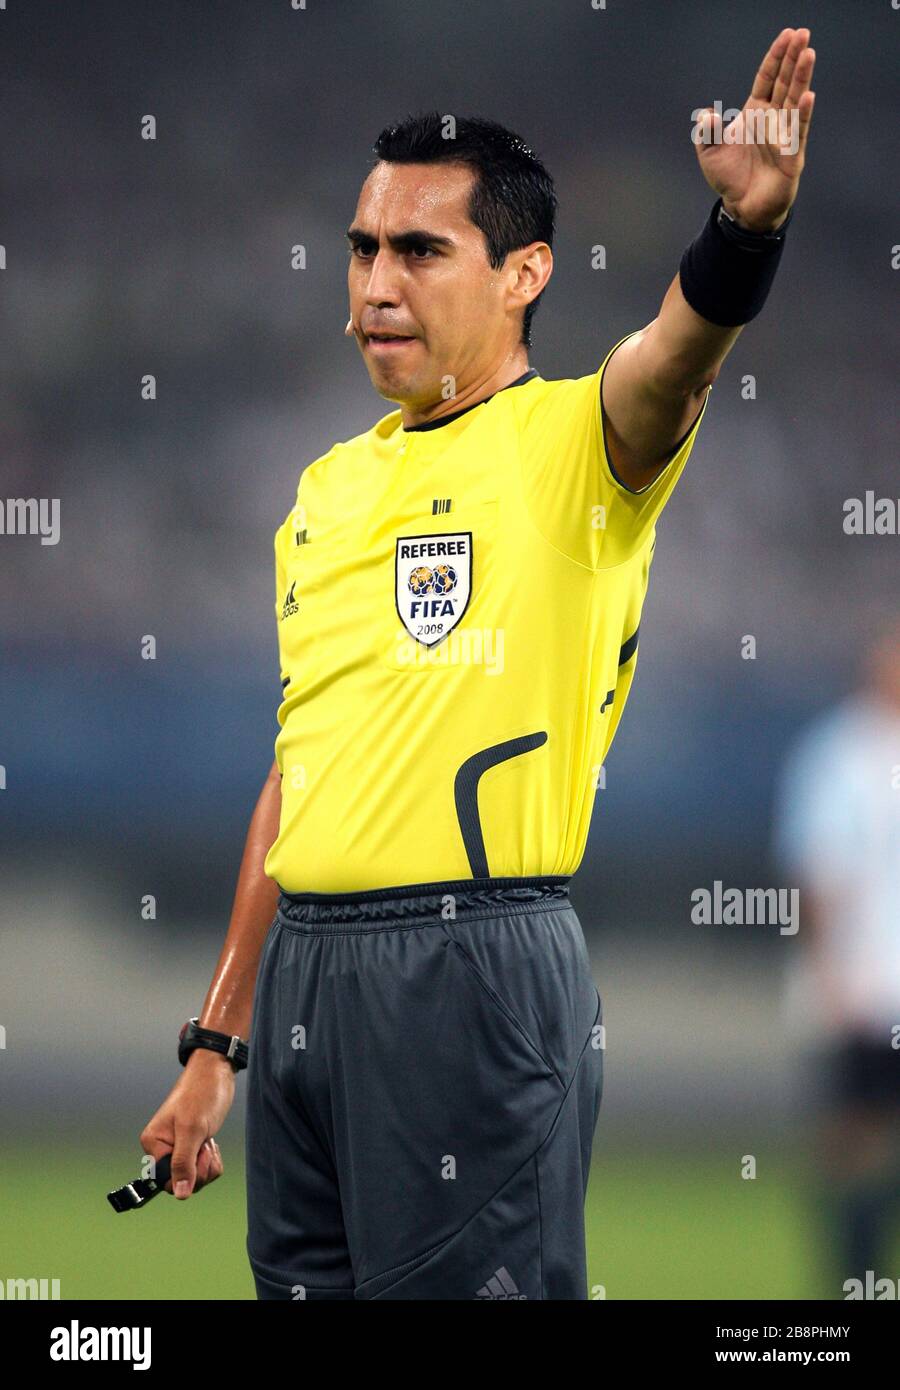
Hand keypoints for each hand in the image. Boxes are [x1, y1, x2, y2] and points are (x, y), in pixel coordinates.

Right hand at [139, 1049, 234, 1199]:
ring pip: (195, 1177)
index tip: (197, 1154)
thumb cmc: (202, 1093)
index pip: (165, 1181)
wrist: (217, 1072)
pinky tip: (211, 1141)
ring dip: (207, 1162)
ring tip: (207, 1138)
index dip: (185, 1175)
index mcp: (153, 1144)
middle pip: (181, 1182)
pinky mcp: (193, 1147)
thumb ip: (184, 1163)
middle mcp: (162, 1148)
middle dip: (200, 1168)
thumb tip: (180, 1194)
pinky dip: (212, 1158)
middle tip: (204, 1143)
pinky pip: (203, 1168)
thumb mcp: (193, 1130)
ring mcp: (178, 1148)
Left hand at [694, 27, 815, 232]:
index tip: (787, 35)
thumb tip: (706, 114)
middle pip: (785, 82)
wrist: (742, 208)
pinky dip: (803, 113)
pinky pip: (798, 131)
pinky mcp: (792, 155)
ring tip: (809, 53)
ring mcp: (785, 134)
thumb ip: (705, 132)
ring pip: (795, 100)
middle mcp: (773, 119)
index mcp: (756, 112)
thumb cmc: (730, 178)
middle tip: (803, 33)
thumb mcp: (709, 153)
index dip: (776, 57)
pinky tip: (808, 95)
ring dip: (802, 77)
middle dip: (793, 58)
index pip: (767, 78)